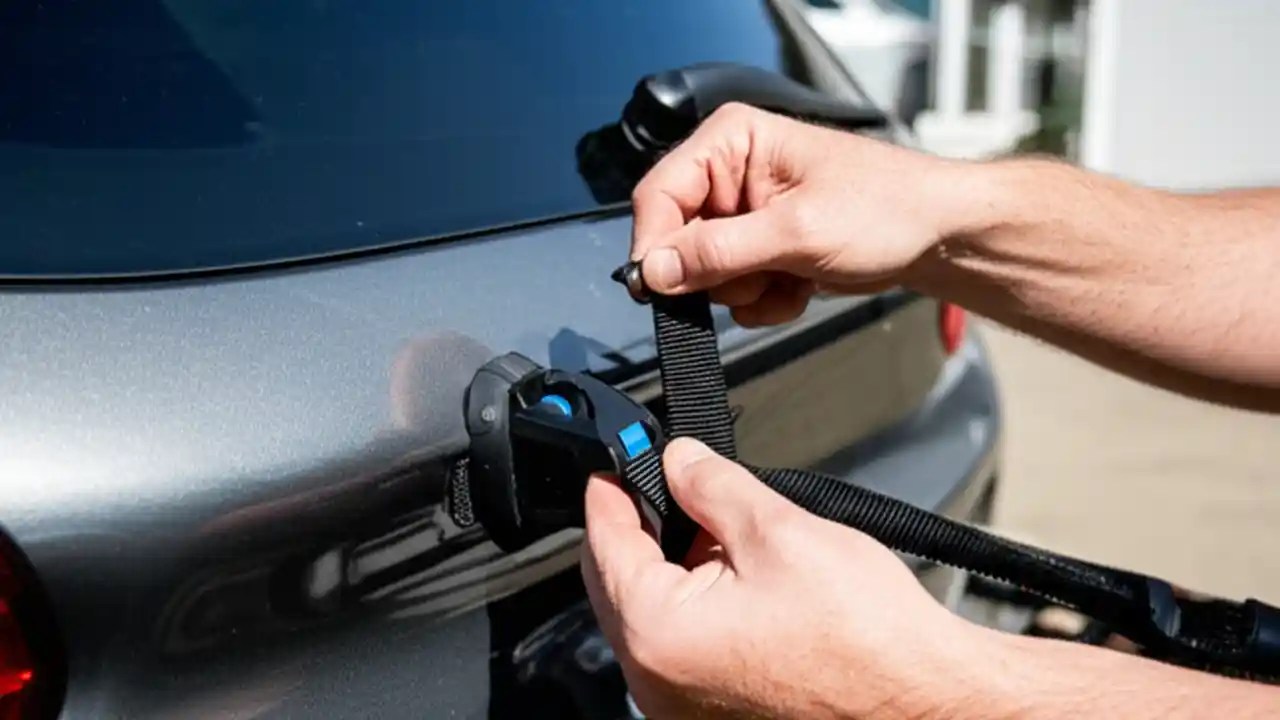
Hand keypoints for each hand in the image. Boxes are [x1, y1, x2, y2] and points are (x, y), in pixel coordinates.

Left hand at [581, 438, 994, 718]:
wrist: (926, 701)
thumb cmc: (868, 639)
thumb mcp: (779, 530)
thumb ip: (712, 486)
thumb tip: (678, 461)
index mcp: (659, 634)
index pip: (605, 547)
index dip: (610, 494)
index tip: (612, 466)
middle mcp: (658, 682)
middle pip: (620, 586)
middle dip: (639, 529)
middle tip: (665, 483)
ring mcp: (684, 707)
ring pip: (651, 617)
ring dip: (670, 568)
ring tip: (718, 527)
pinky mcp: (715, 715)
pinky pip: (681, 648)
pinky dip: (693, 607)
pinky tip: (733, 578)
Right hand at [630, 103, 967, 326]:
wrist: (938, 235)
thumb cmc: (888, 207)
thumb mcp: (796, 232)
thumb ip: (718, 251)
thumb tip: (654, 270)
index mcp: (732, 141)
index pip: (659, 195)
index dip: (654, 246)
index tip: (660, 289)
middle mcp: (731, 172)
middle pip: (677, 241)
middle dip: (720, 272)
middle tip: (764, 272)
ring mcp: (745, 213)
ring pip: (705, 274)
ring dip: (748, 290)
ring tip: (793, 274)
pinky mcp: (761, 247)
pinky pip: (734, 290)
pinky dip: (765, 299)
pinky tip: (800, 285)